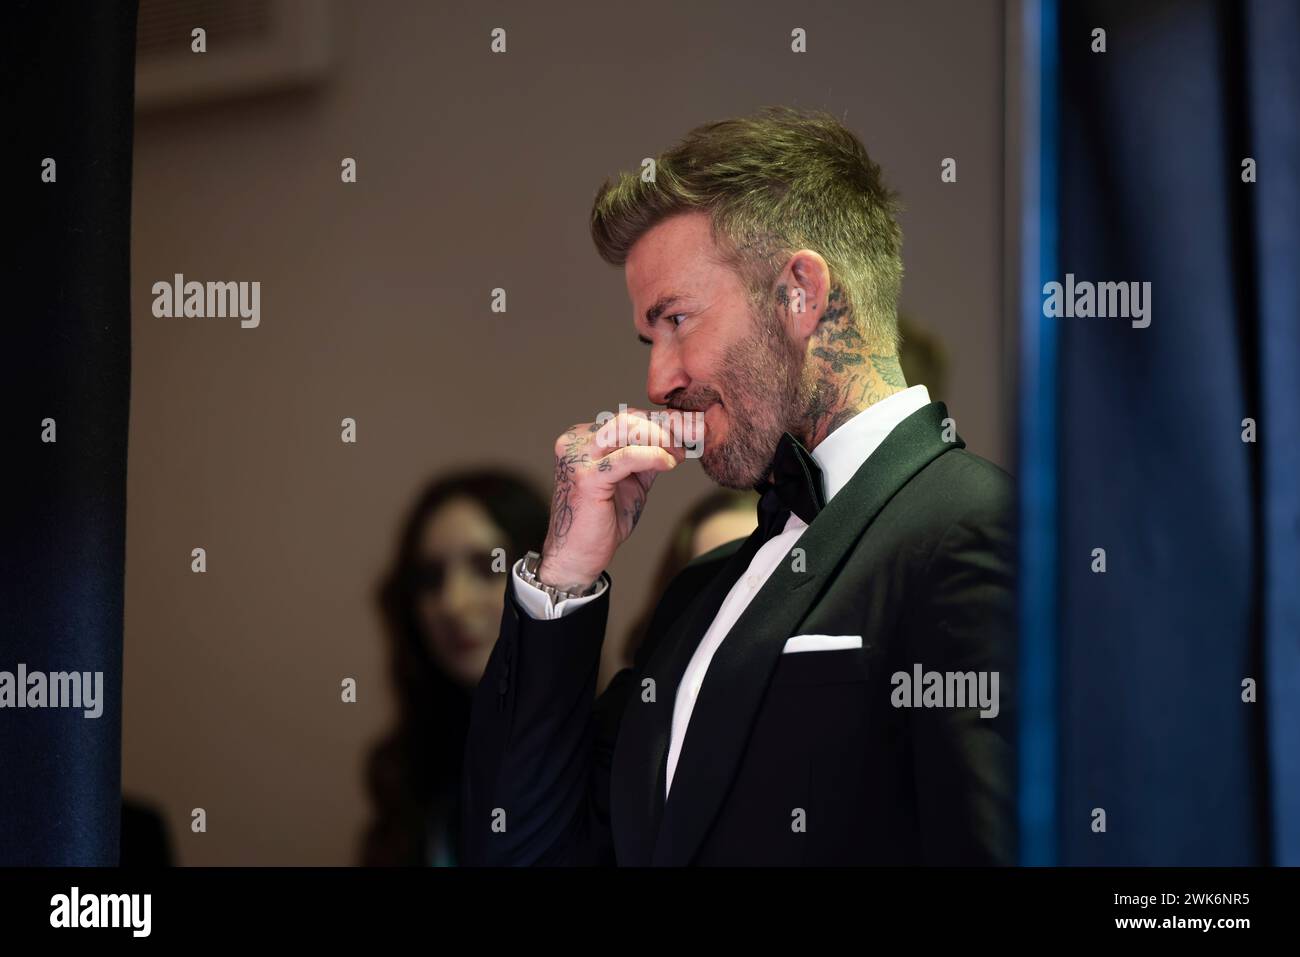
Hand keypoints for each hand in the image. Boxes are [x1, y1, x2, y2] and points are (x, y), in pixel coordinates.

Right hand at [538, 408, 686, 590]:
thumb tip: (679, 440)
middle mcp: (577, 442)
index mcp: (585, 439)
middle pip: (629, 419)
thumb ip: (647, 459)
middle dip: (667, 425)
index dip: (663, 421)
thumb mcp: (631, 482)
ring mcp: (578, 457)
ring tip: (679, 453)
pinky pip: (626, 457)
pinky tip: (669, 463)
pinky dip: (652, 456)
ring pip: (626, 428)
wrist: (578, 555)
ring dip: (661, 437)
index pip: (628, 419)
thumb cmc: (602, 520)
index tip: (691, 427)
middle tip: (694, 434)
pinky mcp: (586, 477)